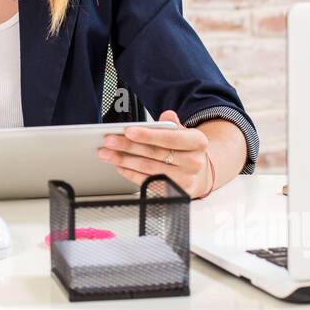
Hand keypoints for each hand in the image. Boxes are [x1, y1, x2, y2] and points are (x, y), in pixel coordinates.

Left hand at [96, 109, 213, 197]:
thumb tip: (167, 116)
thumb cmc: (186, 150)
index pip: (170, 138)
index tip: (127, 131)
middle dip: (127, 146)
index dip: (147, 135)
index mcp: (198, 142)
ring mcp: (185, 180)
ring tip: (107, 153)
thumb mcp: (184, 134)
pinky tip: (119, 166)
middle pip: (154, 153)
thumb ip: (173, 125)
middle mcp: (194, 162)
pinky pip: (147, 182)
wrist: (201, 174)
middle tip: (108, 141)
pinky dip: (131, 174)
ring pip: (148, 168)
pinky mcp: (174, 193)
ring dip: (124, 160)